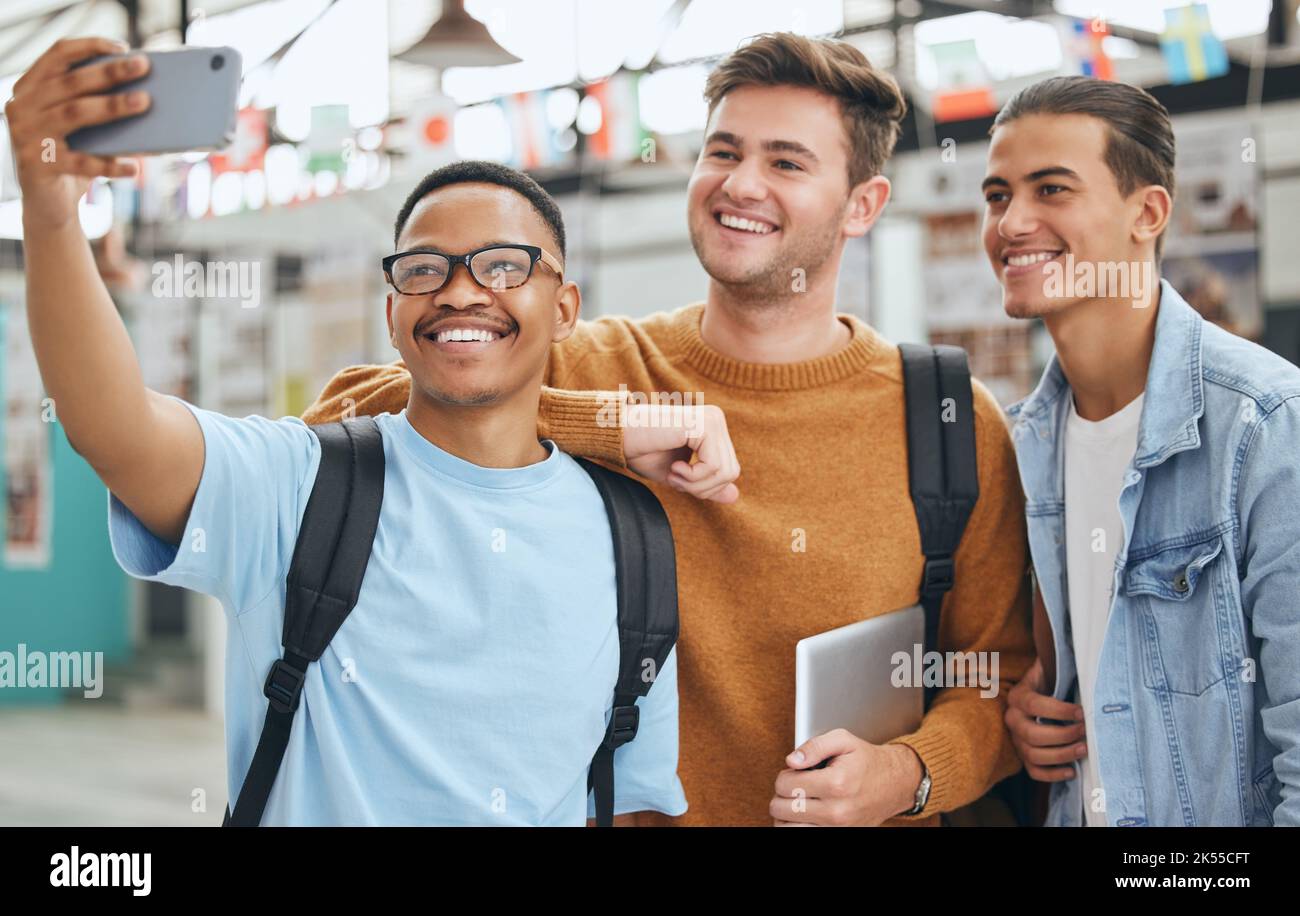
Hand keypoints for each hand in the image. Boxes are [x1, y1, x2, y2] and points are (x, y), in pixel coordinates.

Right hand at [5, 37, 148, 230]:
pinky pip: (79, 162)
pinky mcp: (35, 166)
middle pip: (70, 82)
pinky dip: (109, 165)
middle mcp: (21, 107)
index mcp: (30, 88)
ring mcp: (25, 136)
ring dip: (112, 106)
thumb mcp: (82, 129)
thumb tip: (145, 96)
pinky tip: (135, 168)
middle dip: (109, 72)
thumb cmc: (72, 158)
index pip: (57, 55)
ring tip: (145, 102)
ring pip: (74, 114)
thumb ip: (97, 107)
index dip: (90, 47)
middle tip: (143, 67)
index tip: (124, 47)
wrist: (48, 205)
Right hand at [623, 402, 738, 503]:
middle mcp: (716, 420)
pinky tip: (674, 466)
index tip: (677, 479)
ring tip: (673, 472)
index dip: (705, 487)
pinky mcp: (704, 425)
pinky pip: (714, 466)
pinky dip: (692, 476)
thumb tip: (735, 496)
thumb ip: (707, 484)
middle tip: (674, 478)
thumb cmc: (643, 452)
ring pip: (725, 472)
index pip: (729, 470)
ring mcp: (712, 420)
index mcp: (713, 428)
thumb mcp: (680, 475)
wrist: (618, 435)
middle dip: (701, 488)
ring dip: (695, 483)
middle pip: (731, 473)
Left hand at [770, 729, 922, 825]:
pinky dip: (797, 825)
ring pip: (787, 828)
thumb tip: (791, 760)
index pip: (785, 785)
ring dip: (786, 814)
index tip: (794, 772)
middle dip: (782, 794)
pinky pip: (802, 836)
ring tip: (796, 801)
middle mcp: (837, 811)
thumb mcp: (843, 740)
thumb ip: (814, 746)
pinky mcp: (840, 835)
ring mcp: (838, 828)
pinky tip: (803, 815)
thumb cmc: (866, 761)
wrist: (895, 784)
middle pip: (782, 808)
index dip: (784, 775)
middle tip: (796, 786)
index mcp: (836, 783)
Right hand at [1004, 657, 1086, 781]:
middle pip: (1032, 735)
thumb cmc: (1051, 681)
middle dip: (1063, 735)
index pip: (1034, 705)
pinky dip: (1053, 775)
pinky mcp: (1024, 756)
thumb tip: (1076, 650)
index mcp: (1018, 696)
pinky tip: (1072, 771)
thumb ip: (1056, 661)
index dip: (1059, 711)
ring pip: (1033, 755)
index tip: (1082, 713)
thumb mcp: (1050, 668)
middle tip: (1085, 733)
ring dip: (1061, 755)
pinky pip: (1034, 772)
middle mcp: (1012, 719)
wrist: (1040, 694)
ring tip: (1083, 749)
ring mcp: (1017, 740)